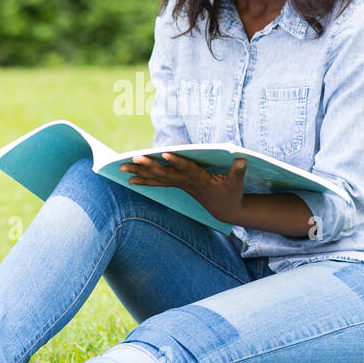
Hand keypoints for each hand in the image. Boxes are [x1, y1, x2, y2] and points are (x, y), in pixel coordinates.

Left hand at [120, 146, 246, 224]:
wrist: (226, 210)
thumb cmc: (232, 193)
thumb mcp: (238, 182)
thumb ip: (237, 170)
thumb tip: (241, 158)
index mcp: (201, 179)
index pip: (187, 168)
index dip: (177, 160)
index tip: (165, 152)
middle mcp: (187, 182)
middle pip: (165, 173)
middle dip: (149, 166)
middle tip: (134, 158)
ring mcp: (181, 185)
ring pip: (157, 178)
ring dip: (139, 173)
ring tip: (122, 168)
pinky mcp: (178, 186)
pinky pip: (158, 183)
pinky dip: (144, 181)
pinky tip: (131, 180)